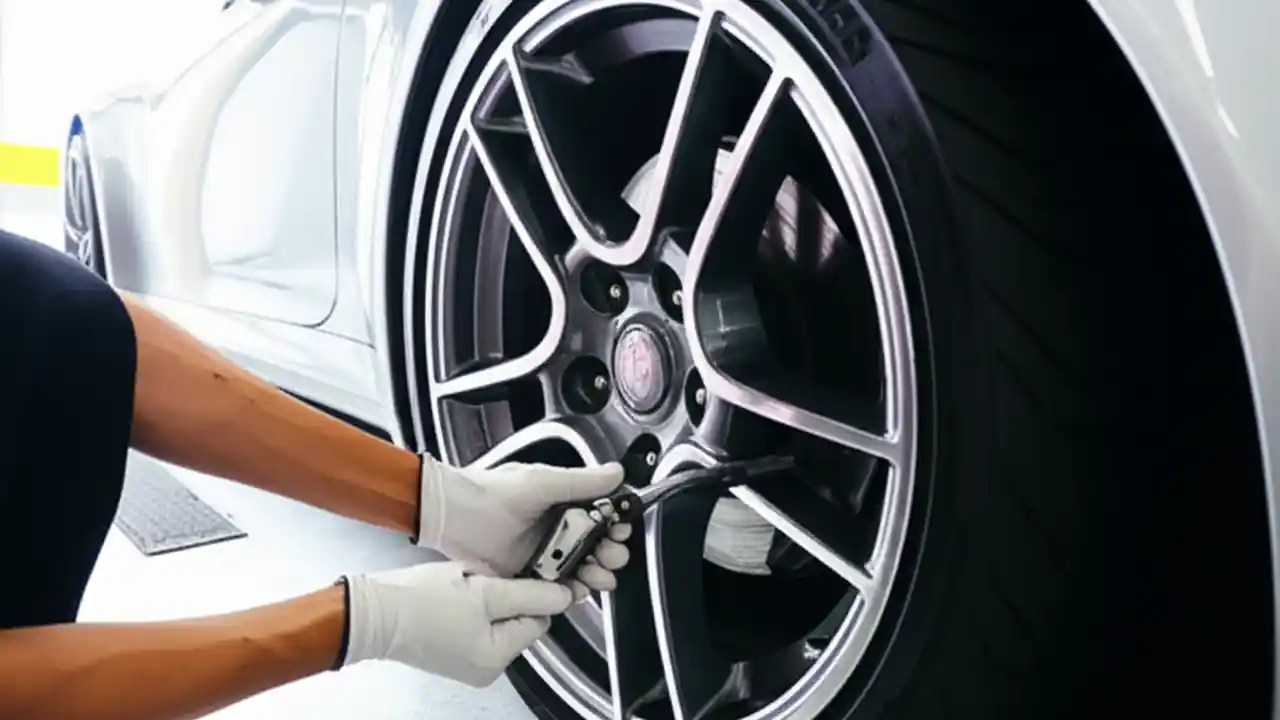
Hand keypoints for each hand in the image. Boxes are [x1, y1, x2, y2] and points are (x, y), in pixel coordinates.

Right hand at [340, 561, 572, 686]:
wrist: (373, 611)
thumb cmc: (421, 601)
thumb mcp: (484, 590)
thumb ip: (530, 594)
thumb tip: (565, 596)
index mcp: (497, 657)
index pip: (540, 619)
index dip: (535, 591)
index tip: (526, 569)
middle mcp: (487, 668)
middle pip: (521, 621)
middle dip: (508, 594)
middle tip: (483, 577)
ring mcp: (470, 661)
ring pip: (500, 619)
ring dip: (491, 597)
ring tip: (466, 585)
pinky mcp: (455, 651)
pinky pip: (480, 623)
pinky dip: (475, 606)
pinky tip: (457, 594)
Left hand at [416, 457, 630, 599]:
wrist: (451, 515)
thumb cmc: (491, 492)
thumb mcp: (541, 482)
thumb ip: (582, 482)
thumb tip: (617, 474)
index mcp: (563, 501)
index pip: (602, 515)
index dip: (616, 525)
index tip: (622, 531)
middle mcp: (557, 527)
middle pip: (597, 545)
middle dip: (610, 553)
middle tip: (611, 557)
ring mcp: (544, 552)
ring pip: (581, 568)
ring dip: (596, 574)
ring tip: (598, 577)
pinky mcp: (529, 574)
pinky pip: (557, 586)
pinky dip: (571, 591)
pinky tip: (579, 590)